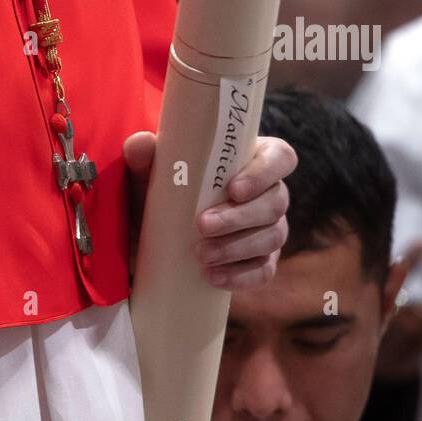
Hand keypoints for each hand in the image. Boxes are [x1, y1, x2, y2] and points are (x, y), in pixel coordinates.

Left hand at [124, 131, 295, 289]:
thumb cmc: (162, 191)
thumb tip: (141, 143)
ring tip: (202, 255)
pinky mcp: (261, 260)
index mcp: (250, 159)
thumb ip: (144, 155)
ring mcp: (269, 228)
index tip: (233, 189)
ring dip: (238, 248)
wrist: (152, 236)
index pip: (279, 157)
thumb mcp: (150, 173)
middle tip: (203, 226)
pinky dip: (241, 276)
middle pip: (276, 201)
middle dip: (240, 217)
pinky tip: (214, 277)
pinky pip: (265, 270)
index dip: (264, 172)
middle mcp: (268, 192)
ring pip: (273, 237)